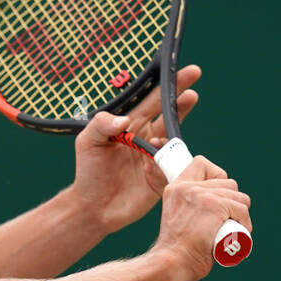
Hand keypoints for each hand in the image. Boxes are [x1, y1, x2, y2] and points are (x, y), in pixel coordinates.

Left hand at [70, 65, 201, 234]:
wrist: (94, 207)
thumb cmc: (89, 172)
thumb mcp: (88, 142)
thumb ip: (101, 124)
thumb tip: (125, 120)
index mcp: (131, 124)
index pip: (154, 100)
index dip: (171, 86)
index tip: (188, 73)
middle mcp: (147, 138)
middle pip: (171, 115)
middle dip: (182, 102)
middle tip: (193, 92)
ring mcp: (157, 158)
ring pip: (173, 142)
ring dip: (169, 141)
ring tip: (155, 144)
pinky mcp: (162, 178)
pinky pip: (172, 168)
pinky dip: (163, 166)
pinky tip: (148, 170)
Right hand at [151, 155, 252, 280]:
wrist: (173, 263)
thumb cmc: (178, 250)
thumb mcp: (177, 218)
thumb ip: (189, 206)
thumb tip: (211, 205)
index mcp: (176, 188)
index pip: (201, 163)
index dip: (217, 177)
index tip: (218, 198)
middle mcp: (187, 187)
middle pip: (228, 183)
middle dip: (232, 203)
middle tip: (225, 222)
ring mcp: (201, 195)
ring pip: (239, 197)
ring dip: (241, 214)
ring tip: (232, 230)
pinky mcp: (215, 206)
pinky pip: (241, 209)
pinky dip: (245, 223)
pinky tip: (238, 233)